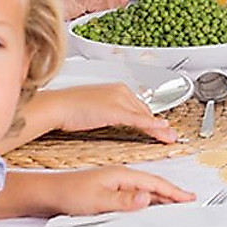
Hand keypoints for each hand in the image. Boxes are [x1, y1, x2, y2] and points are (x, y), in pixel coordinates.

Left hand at [0, 166, 195, 218]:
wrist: (49, 193)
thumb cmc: (69, 194)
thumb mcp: (98, 200)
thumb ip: (124, 201)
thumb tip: (146, 199)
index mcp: (122, 175)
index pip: (155, 183)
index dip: (173, 192)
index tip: (188, 197)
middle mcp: (121, 177)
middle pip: (153, 185)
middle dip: (172, 193)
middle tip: (188, 201)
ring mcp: (116, 183)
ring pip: (145, 190)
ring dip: (161, 197)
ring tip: (174, 204)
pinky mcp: (110, 191)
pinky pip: (135, 195)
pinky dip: (147, 199)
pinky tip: (149, 205)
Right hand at [34, 84, 177, 143]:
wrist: (57, 106)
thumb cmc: (71, 108)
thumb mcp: (96, 108)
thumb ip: (111, 112)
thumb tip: (119, 118)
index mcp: (118, 89)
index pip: (139, 106)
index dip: (150, 119)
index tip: (159, 127)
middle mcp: (121, 91)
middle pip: (145, 111)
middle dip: (157, 125)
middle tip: (168, 135)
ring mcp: (119, 100)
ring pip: (144, 116)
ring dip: (159, 128)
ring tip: (169, 137)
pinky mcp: (115, 110)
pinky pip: (138, 119)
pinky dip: (151, 125)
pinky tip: (161, 130)